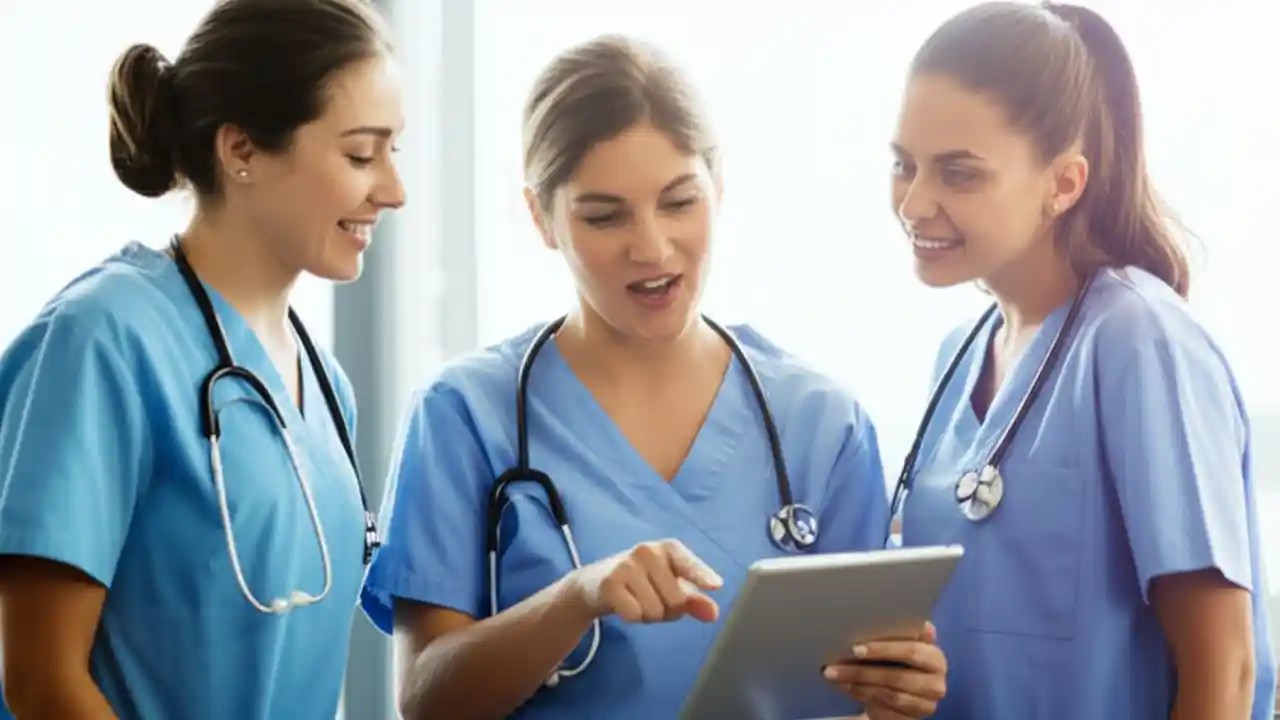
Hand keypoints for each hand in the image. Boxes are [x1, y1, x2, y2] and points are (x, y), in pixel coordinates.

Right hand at [566, 539, 722, 623]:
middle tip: (653, 598)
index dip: (702, 575)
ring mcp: (627, 565)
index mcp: (669, 548)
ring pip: (655, 611)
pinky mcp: (610, 583)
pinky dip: (633, 617)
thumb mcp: (671, 586)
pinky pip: (634, 615)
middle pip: (676, 600)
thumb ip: (694, 600)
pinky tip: (625, 604)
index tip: (716, 585)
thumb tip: (714, 614)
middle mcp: (648, 551)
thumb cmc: (643, 582)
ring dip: (649, 615)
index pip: (688, 563)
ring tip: (638, 600)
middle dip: (669, 610)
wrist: (596, 582)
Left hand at [822, 622, 946, 718]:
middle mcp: (936, 684)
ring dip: (857, 685)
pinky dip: (862, 698)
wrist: (903, 692)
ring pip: (887, 695)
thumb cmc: (901, 661)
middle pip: (897, 677)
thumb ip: (899, 632)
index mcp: (936, 658)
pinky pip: (884, 710)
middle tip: (834, 666)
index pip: (912, 651)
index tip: (856, 648)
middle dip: (862, 671)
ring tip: (835, 677)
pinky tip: (845, 689)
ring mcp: (925, 705)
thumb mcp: (902, 644)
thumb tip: (882, 608)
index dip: (883, 649)